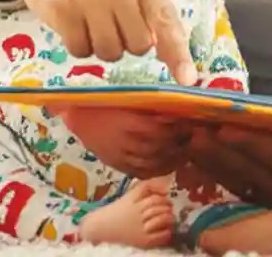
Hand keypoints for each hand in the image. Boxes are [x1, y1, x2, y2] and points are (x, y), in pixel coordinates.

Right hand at [0, 0, 195, 84]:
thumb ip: (150, 8)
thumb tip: (169, 53)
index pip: (166, 19)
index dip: (178, 52)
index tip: (187, 78)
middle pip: (138, 45)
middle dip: (127, 43)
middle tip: (112, 23)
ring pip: (109, 53)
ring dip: (102, 47)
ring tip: (91, 21)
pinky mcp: (60, 8)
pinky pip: (80, 51)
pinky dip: (79, 46)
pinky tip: (73, 23)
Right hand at [62, 107, 192, 177]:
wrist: (78, 118)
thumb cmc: (105, 103)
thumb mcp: (127, 98)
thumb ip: (150, 105)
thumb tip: (177, 107)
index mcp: (128, 122)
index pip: (160, 129)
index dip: (178, 128)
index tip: (190, 121)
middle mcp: (125, 141)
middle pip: (160, 147)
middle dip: (180, 143)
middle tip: (193, 136)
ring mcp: (121, 156)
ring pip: (154, 163)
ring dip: (174, 158)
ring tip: (186, 150)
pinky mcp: (119, 165)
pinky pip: (143, 172)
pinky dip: (160, 170)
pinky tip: (171, 163)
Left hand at [188, 126, 271, 234]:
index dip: (256, 146)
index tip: (229, 128)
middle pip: (254, 173)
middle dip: (222, 153)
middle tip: (193, 130)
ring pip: (241, 182)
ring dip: (212, 163)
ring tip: (186, 140)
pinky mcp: (271, 205)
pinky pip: (240, 189)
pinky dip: (217, 173)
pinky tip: (195, 157)